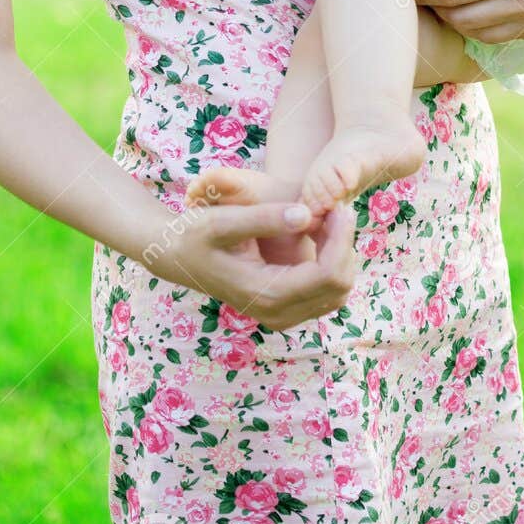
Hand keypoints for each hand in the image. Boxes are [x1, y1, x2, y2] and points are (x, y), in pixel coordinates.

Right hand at [149, 199, 356, 331]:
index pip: (328, 275)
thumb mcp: (223, 220)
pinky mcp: (285, 310)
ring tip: (326, 219)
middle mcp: (278, 314)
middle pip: (339, 285)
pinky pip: (325, 293)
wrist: (178, 256)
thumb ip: (265, 218)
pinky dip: (331, 263)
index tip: (339, 207)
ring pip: (338, 292)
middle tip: (336, 209)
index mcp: (266, 294)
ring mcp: (282, 316)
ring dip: (340, 254)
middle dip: (344, 245)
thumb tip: (306, 215)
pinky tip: (318, 236)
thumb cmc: (197, 234)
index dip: (341, 239)